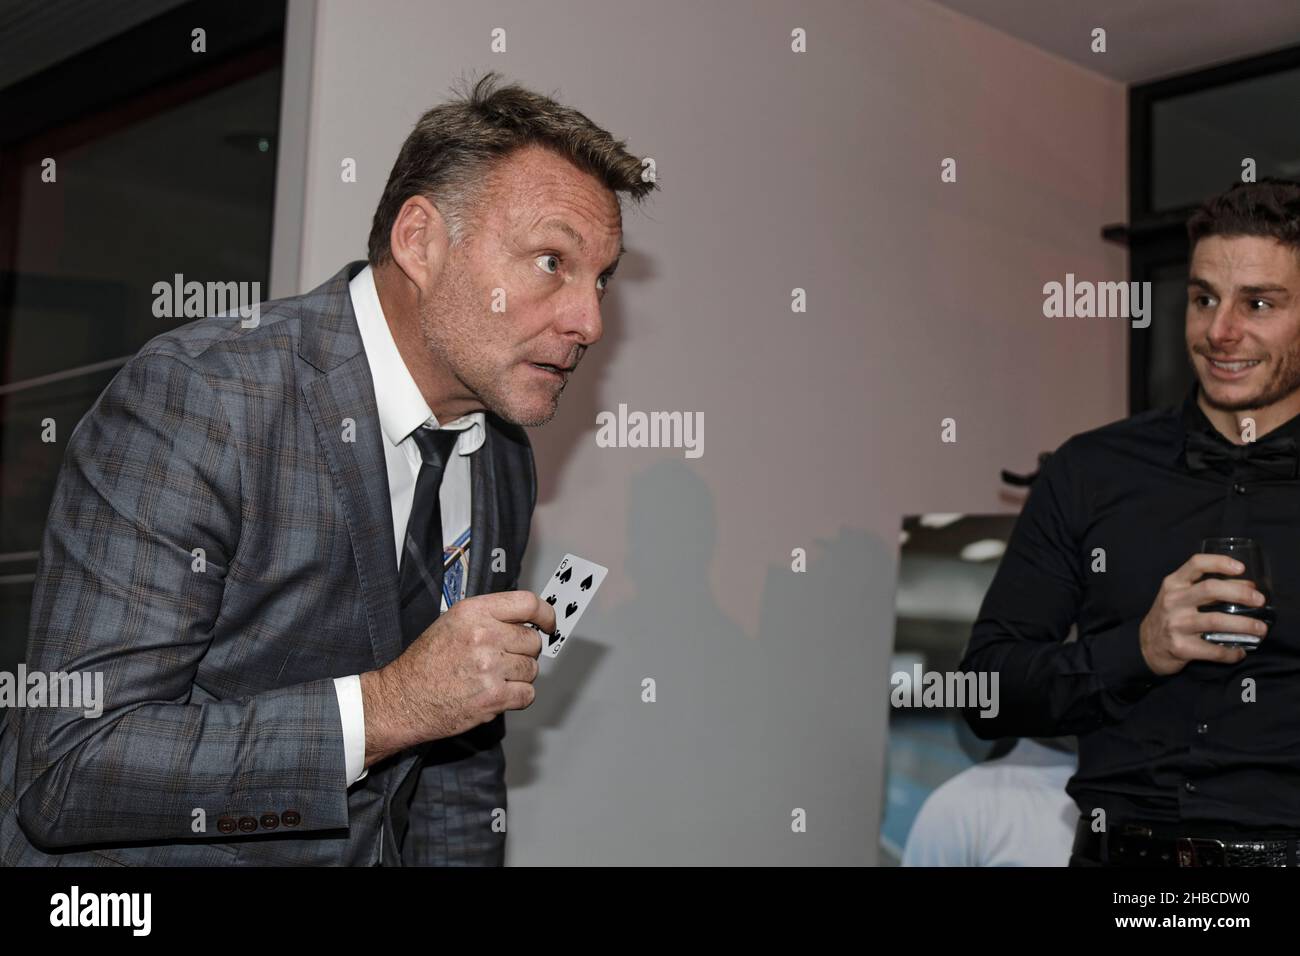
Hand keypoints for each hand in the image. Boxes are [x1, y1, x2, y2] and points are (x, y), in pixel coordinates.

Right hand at [359, 590, 553, 765]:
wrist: (403, 699)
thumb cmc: (425, 663)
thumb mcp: (451, 622)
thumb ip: (488, 617)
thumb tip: (525, 619)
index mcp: (473, 612)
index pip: (527, 604)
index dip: (545, 614)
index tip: (549, 623)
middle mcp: (483, 636)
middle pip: (533, 641)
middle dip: (523, 652)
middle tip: (503, 660)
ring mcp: (490, 668)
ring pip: (532, 669)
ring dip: (519, 676)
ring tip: (493, 678)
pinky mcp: (493, 697)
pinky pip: (527, 694)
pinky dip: (517, 697)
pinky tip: (497, 694)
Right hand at [1139, 553, 1265, 675]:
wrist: (1146, 646)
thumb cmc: (1169, 616)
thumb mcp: (1178, 596)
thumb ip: (1203, 588)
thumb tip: (1247, 586)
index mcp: (1173, 584)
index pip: (1196, 564)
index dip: (1220, 562)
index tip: (1241, 569)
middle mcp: (1173, 601)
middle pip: (1210, 589)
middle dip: (1241, 593)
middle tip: (1259, 600)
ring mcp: (1176, 624)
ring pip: (1216, 621)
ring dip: (1244, 625)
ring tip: (1260, 628)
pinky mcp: (1180, 647)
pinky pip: (1213, 650)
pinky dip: (1231, 652)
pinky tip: (1240, 651)